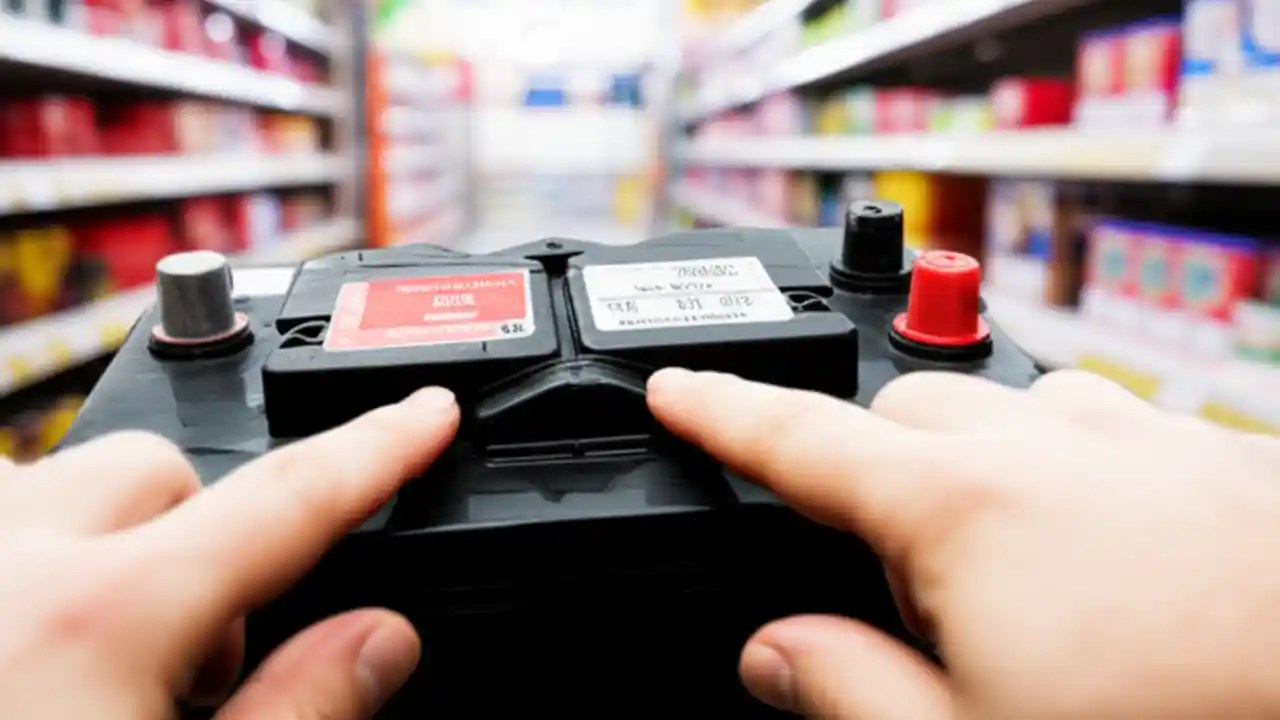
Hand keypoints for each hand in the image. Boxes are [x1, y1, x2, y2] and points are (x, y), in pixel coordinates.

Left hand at [0, 387, 458, 719]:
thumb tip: (382, 638)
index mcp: (97, 620)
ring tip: (82, 668)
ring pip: (52, 488)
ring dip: (100, 549)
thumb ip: (299, 715)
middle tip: (190, 665)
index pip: (285, 500)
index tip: (426, 412)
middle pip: (157, 470)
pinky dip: (26, 567)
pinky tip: (14, 659)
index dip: (375, 452)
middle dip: (203, 539)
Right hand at [648, 368, 1279, 719]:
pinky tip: (1111, 553)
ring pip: (1015, 408)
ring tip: (1007, 571)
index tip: (677, 387)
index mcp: (962, 507)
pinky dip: (1075, 469)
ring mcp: (1143, 437)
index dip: (720, 411)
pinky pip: (1114, 426)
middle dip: (868, 466)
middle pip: (905, 408)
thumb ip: (849, 690)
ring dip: (979, 463)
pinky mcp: (1223, 456)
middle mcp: (1049, 444)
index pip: (798, 437)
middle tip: (893, 581)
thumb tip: (769, 655)